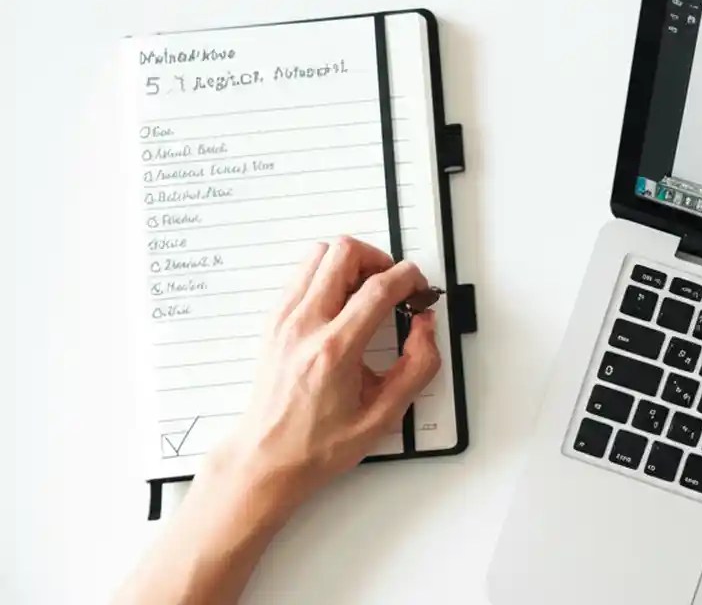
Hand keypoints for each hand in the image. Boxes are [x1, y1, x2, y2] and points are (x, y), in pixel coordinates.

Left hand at [116, 237, 441, 604]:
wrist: (267, 458)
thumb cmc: (318, 444)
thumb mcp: (384, 415)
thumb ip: (417, 366)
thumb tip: (425, 327)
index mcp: (335, 350)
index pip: (378, 287)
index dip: (409, 278)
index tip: (420, 290)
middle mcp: (305, 326)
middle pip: (344, 252)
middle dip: (380, 260)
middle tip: (394, 285)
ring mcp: (285, 319)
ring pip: (320, 254)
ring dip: (352, 264)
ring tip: (369, 292)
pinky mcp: (275, 321)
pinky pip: (303, 275)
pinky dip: (329, 276)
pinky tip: (343, 305)